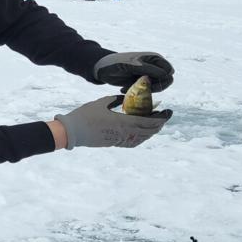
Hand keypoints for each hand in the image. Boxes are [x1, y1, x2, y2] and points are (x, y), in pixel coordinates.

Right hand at [55, 95, 173, 149]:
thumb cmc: (85, 114)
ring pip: (142, 138)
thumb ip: (117, 100)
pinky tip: (143, 133)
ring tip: (156, 123)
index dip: (161, 118)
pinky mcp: (114, 143)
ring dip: (151, 131)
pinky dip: (142, 137)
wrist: (73, 132)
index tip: (168, 112)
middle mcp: (124, 134)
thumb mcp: (103, 102)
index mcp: (122, 122)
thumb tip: (126, 97)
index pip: (148, 122)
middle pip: (148, 131)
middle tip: (164, 116)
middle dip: (159, 124)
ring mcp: (119, 140)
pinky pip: (133, 142)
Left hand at [94, 52, 174, 92]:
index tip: (145, 80)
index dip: (160, 80)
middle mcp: (154, 67)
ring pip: (155, 90)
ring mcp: (148, 76)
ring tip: (127, 86)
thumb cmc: (116, 63)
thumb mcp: (131, 65)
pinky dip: (135, 93)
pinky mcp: (141, 84)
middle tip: (136, 86)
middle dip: (152, 87)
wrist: (103, 69)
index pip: (168, 73)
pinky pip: (145, 93)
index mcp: (155, 58)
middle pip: (165, 82)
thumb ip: (149, 69)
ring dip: (142, 91)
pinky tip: (123, 88)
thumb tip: (168, 73)